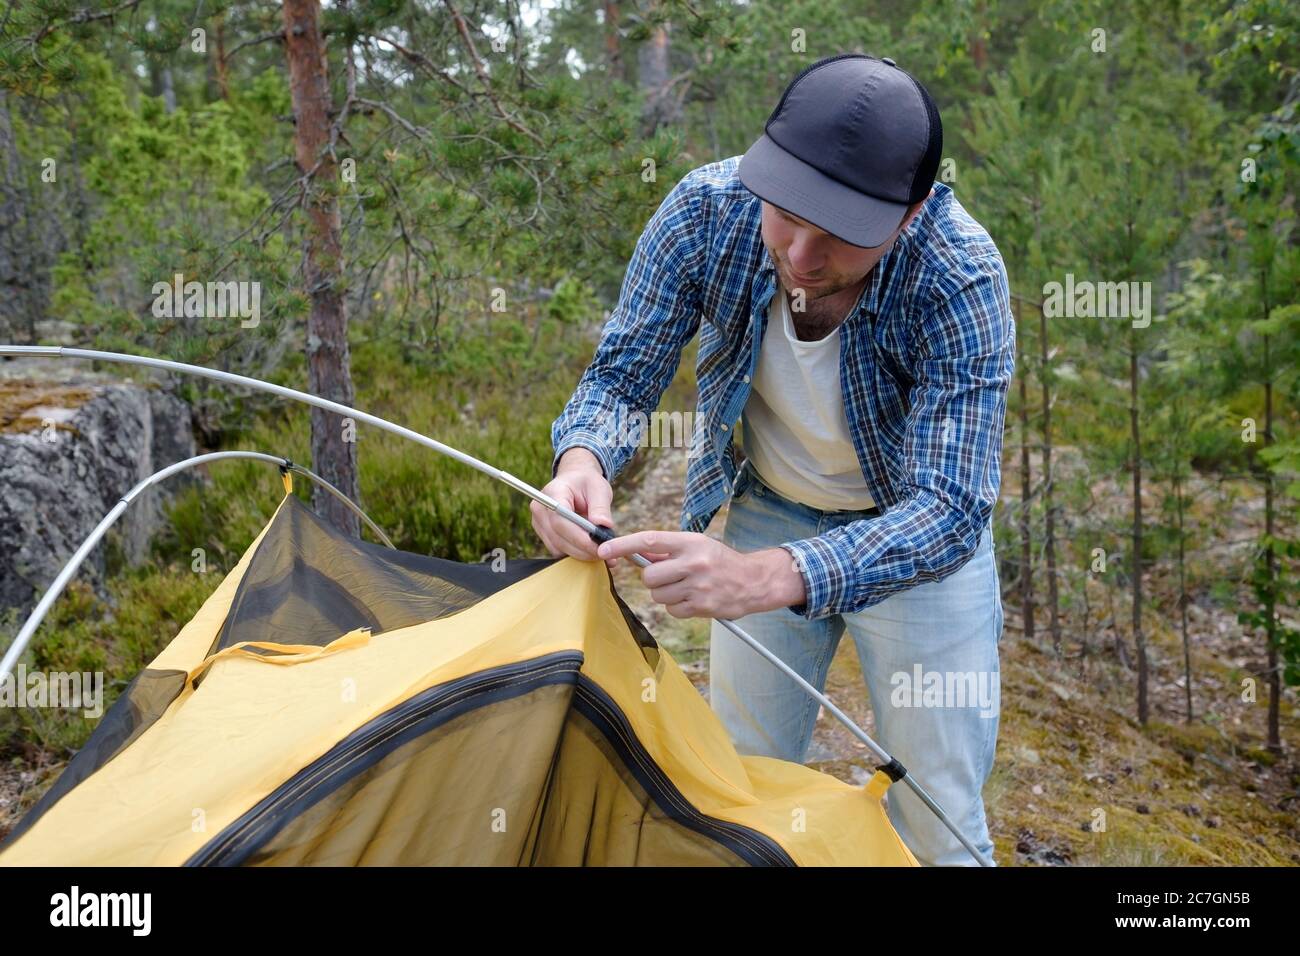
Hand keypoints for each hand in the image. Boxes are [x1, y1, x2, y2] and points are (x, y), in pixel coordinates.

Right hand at [531, 449, 619, 570]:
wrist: (575, 481)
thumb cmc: (587, 483)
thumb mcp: (599, 488)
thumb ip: (601, 507)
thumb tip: (604, 526)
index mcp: (553, 493)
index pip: (560, 521)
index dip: (579, 538)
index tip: (598, 547)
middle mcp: (540, 509)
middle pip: (558, 538)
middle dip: (583, 550)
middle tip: (605, 554)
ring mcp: (538, 523)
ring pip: (558, 548)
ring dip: (580, 554)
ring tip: (600, 551)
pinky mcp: (543, 534)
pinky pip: (558, 550)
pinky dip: (575, 552)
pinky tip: (590, 549)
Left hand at [596, 531, 806, 618]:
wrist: (754, 581)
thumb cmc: (720, 561)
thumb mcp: (697, 546)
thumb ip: (668, 550)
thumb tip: (636, 554)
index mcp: (690, 542)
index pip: (649, 540)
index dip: (622, 545)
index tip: (603, 549)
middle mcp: (694, 563)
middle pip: (650, 575)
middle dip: (654, 578)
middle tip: (670, 576)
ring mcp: (698, 586)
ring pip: (659, 595)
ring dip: (665, 594)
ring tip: (685, 588)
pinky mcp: (702, 606)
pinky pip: (672, 610)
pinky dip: (677, 607)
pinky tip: (692, 599)